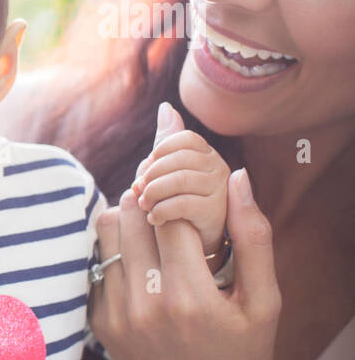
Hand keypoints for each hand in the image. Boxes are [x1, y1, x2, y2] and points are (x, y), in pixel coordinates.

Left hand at [89, 161, 282, 359]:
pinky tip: (138, 259)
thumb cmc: (244, 354)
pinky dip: (114, 252)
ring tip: (152, 226)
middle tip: (168, 201)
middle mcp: (145, 305)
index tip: (191, 199)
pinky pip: (96, 265)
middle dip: (153, 201)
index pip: (171, 214)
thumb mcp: (265, 301)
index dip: (182, 198)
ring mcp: (116, 316)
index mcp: (189, 296)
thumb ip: (254, 238)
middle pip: (133, 217)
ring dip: (130, 221)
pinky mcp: (99, 325)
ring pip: (107, 234)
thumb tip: (236, 179)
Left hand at [129, 101, 229, 257]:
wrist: (196, 252)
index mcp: (207, 157)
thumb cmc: (178, 208)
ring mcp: (221, 192)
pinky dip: (161, 210)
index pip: (184, 139)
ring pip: (179, 179)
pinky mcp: (215, 215)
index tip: (146, 171)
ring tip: (145, 205)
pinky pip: (182, 203)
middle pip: (179, 158)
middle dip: (152, 174)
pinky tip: (154, 218)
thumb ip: (169, 143)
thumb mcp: (171, 175)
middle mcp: (220, 170)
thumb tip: (165, 107)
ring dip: (153, 193)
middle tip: (139, 191)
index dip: (160, 153)